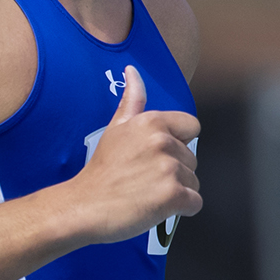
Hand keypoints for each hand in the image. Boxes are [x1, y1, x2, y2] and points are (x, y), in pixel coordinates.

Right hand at [73, 66, 200, 243]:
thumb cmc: (101, 172)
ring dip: (177, 192)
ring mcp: (169, 169)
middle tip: (145, 178)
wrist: (84, 207)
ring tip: (148, 192)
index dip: (178, 143)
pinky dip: (181, 208)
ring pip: (193, 182)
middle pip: (192, 159)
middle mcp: (163, 142)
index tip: (157, 155)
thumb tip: (132, 71)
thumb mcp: (115, 128)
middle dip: (175, 171)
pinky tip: (157, 206)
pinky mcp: (173, 195)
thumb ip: (132, 100)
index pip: (192, 126)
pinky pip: (195, 202)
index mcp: (151, 122)